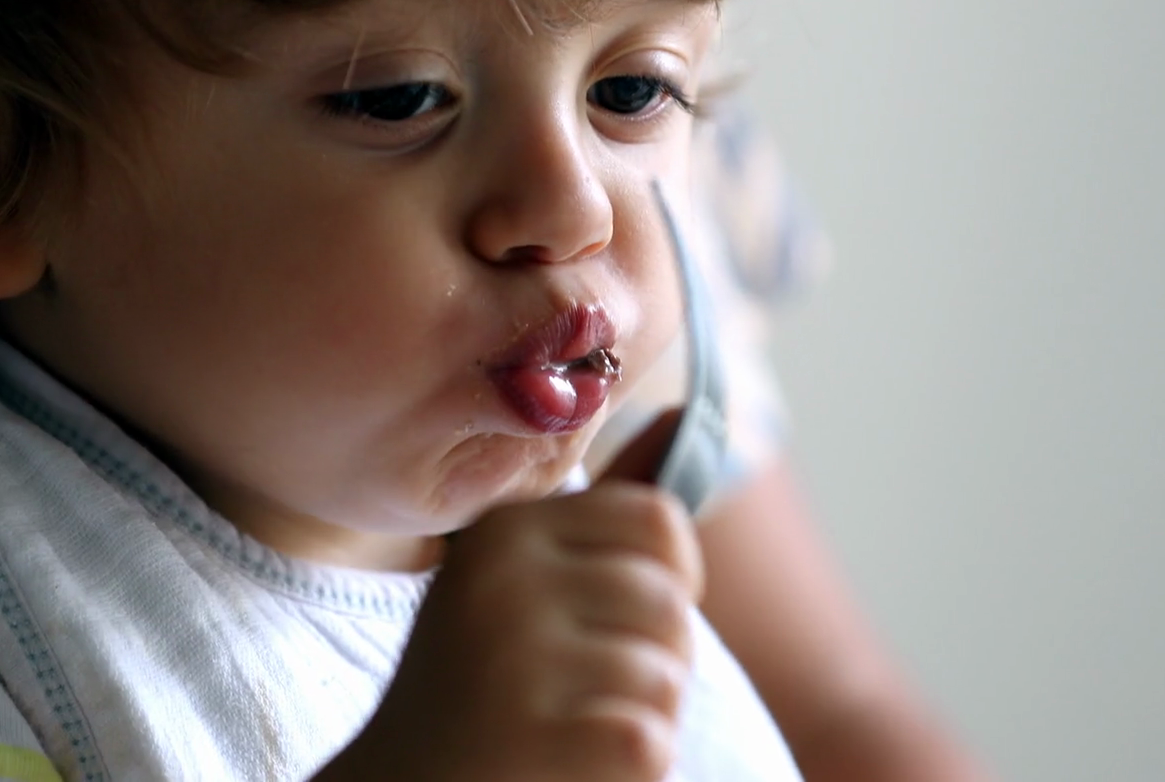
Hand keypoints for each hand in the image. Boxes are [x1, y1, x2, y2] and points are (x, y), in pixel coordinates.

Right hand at [322, 416, 701, 781]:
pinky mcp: (529, 730)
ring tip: (574, 726)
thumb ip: (606, 509)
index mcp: (505, 528)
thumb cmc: (481, 686)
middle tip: (588, 691)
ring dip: (644, 720)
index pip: (656, 518)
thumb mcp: (523, 580)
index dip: (671, 576)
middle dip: (658, 659)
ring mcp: (512, 651)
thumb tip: (683, 418)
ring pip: (665, 675)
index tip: (623, 619)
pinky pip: (649, 739)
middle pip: (669, 600)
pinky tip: (574, 766)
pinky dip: (631, 769)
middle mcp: (502, 575)